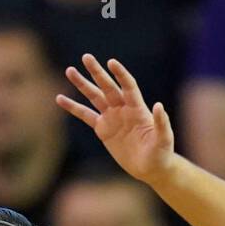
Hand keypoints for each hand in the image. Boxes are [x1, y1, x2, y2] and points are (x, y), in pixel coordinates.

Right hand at [56, 54, 175, 183]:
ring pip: (94, 97)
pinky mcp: (103, 129)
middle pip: (108, 87)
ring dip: (82, 84)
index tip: (111, 62)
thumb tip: (158, 105)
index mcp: (138, 108)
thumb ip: (161, 122)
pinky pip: (85, 115)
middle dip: (97, 72)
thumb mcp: (164, 139)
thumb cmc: (161, 153)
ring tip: (69, 71)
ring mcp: (112, 117)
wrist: (151, 168)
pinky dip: (73, 107)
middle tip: (86, 57)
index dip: (120, 75)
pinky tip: (60, 99)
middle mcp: (123, 109)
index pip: (128, 86)